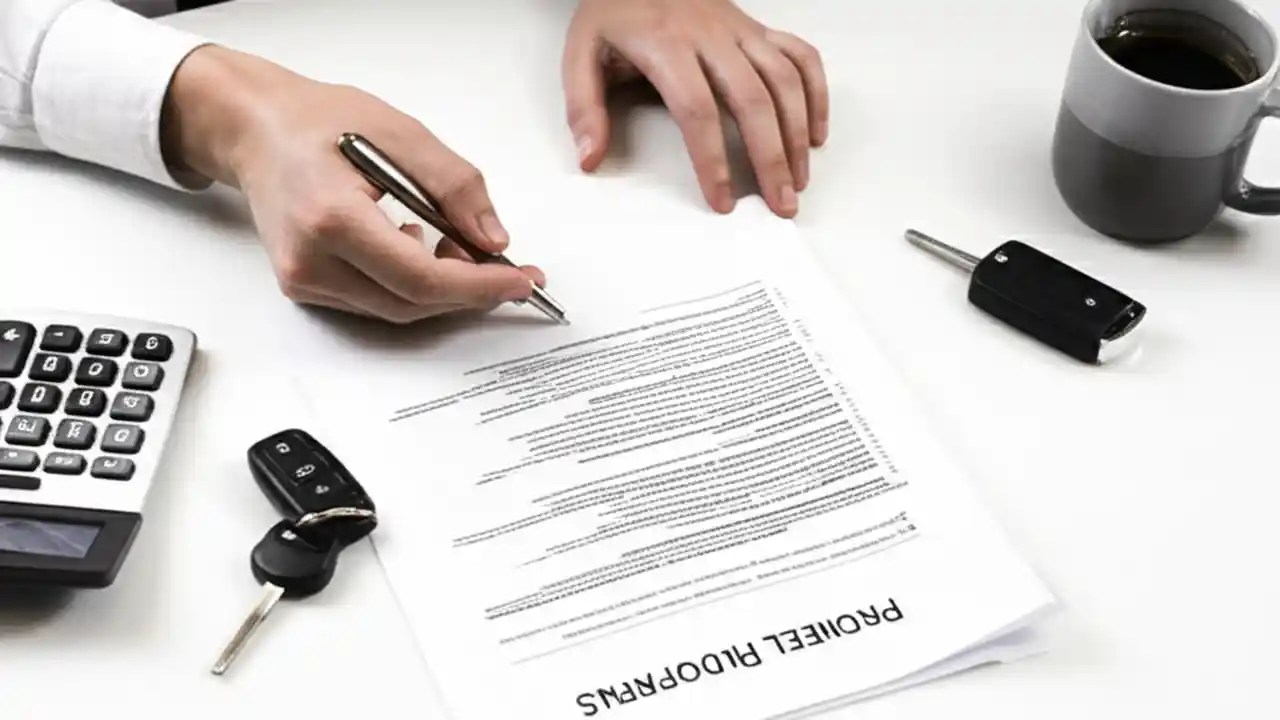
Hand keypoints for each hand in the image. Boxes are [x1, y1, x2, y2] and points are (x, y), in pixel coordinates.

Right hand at [161, 46, 541, 322]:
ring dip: (442, 289)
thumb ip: (454, 185)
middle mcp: (310, 260)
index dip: (479, 286)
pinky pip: (374, 303)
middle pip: (412, 303)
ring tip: (459, 248)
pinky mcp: (302, 286)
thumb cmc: (318, 121)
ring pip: (396, 309)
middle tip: (510, 269)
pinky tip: (418, 248)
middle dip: (470, 291)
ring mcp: (302, 279)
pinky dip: (410, 286)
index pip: (420, 277)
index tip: (522, 279)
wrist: (254, 129)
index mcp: (332, 217)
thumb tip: (493, 239)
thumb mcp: (400, 132)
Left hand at [562, 0, 827, 217]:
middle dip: (771, 158)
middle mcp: (712, 35)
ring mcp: (741, 30)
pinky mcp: (758, 28)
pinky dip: (816, 93)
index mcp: (666, 44)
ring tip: (798, 181)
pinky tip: (814, 133)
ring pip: (784, 81)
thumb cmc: (615, 14)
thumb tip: (590, 158)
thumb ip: (584, 108)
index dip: (712, 160)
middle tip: (780, 205)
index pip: (697, 110)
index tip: (722, 200)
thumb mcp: (581, 54)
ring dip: (797, 134)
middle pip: (752, 100)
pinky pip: (800, 56)